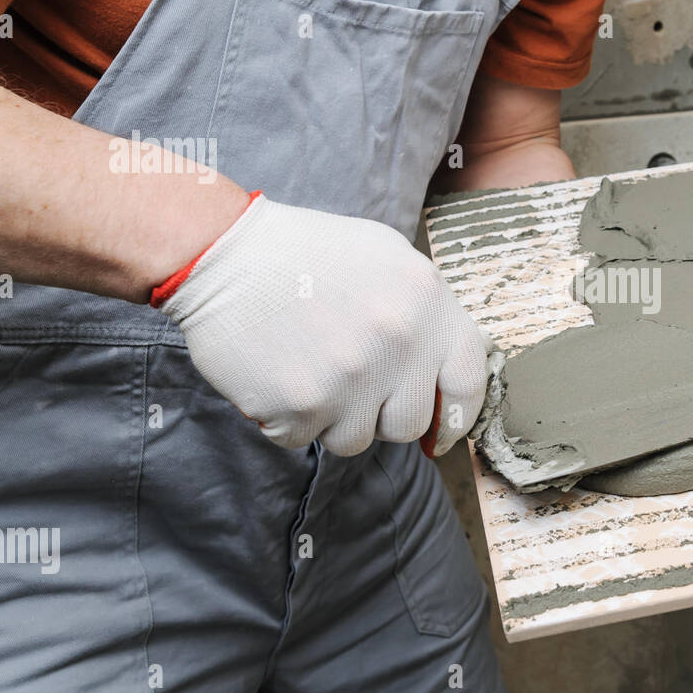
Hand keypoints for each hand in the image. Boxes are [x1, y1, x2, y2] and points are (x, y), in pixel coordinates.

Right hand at [155, 195, 486, 456]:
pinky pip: (306, 439)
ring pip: (358, 439)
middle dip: (384, 413)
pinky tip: (278, 372)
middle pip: (411, 423)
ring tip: (310, 368)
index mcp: (428, 302)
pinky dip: (290, 418)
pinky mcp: (302, 406)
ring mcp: (352, 379)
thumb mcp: (387, 258)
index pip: (469, 381)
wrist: (224, 253)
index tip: (443, 428)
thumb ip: (426, 313)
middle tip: (351, 381)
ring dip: (335, 417)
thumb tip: (446, 379)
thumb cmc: (307, 254)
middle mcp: (400, 342)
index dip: (458, 414)